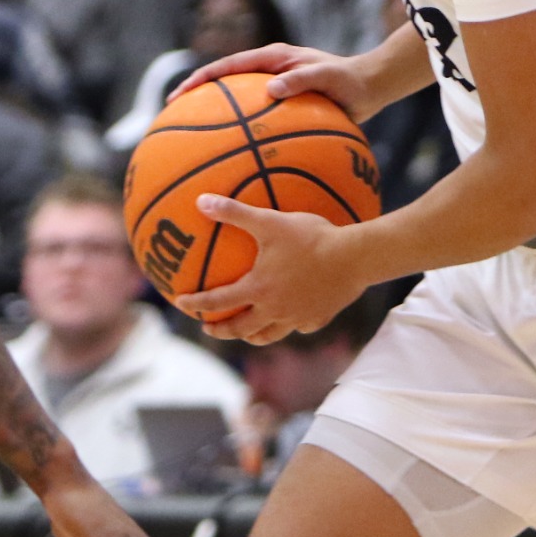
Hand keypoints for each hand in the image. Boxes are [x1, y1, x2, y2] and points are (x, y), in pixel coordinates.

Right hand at [172, 43, 381, 122]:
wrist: (371, 86)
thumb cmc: (350, 80)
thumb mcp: (327, 77)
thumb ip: (300, 80)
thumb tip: (271, 89)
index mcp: (272, 58)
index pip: (227, 67)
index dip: (201, 80)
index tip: (179, 95)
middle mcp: (268, 72)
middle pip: (223, 83)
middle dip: (196, 96)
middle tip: (171, 115)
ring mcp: (274, 89)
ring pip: (235, 103)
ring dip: (214, 116)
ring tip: (192, 139)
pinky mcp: (283, 105)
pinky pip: (256, 119)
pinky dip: (242, 133)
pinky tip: (235, 158)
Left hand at [175, 196, 365, 343]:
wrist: (355, 258)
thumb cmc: (311, 238)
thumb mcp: (269, 221)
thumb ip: (234, 212)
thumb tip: (201, 200)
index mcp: (258, 289)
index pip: (218, 302)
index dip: (196, 303)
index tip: (180, 303)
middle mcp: (274, 310)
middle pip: (241, 329)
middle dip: (221, 330)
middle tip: (209, 328)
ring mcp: (297, 318)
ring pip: (269, 336)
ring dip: (252, 336)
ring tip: (246, 333)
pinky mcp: (318, 319)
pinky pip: (299, 327)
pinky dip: (290, 326)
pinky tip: (291, 318)